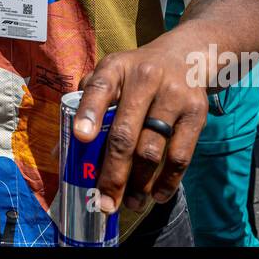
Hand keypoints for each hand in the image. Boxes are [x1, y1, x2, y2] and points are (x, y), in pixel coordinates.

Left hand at [74, 31, 208, 214]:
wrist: (186, 55)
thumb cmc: (136, 75)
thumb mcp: (109, 76)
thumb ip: (84, 105)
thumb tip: (61, 152)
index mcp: (116, 68)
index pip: (100, 88)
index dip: (89, 113)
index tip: (80, 137)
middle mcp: (145, 78)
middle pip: (125, 133)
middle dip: (112, 173)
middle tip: (104, 201)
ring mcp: (173, 95)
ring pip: (152, 150)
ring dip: (139, 184)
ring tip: (130, 203)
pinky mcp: (196, 113)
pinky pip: (181, 155)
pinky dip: (168, 181)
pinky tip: (157, 195)